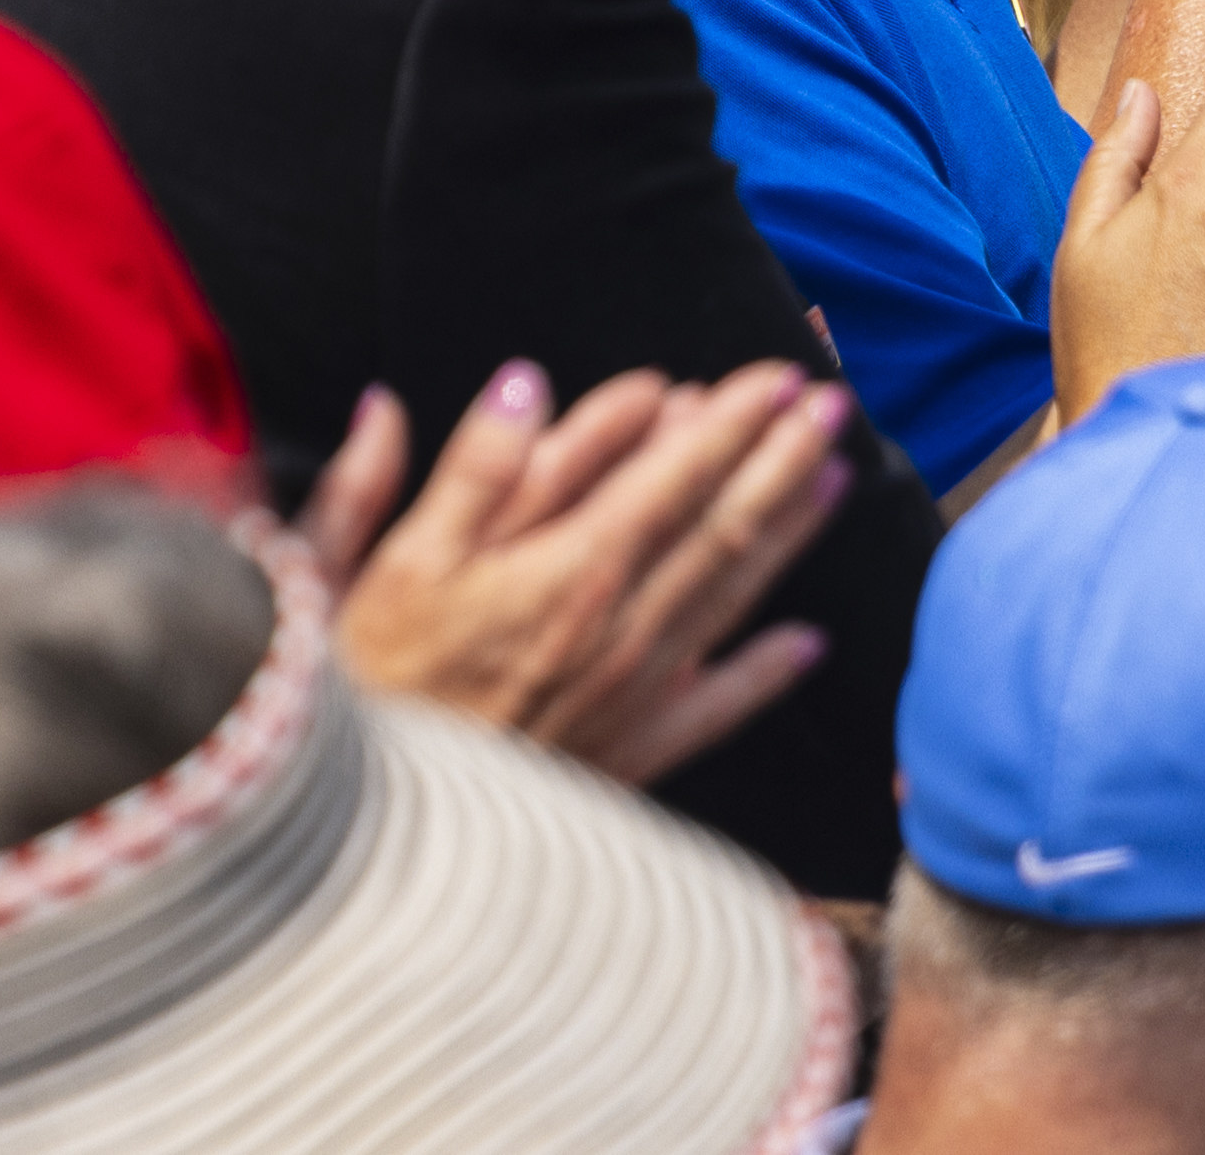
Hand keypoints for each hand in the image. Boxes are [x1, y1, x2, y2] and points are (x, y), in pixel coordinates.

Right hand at [303, 359, 848, 787]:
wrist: (366, 829)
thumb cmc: (366, 683)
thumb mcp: (390, 559)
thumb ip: (472, 470)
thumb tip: (526, 383)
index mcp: (572, 569)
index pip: (675, 474)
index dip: (731, 421)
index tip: (775, 376)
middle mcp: (624, 625)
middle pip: (724, 524)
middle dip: (783, 456)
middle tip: (832, 402)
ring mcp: (636, 690)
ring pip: (735, 593)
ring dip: (792, 530)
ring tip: (838, 475)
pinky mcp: (629, 751)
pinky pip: (718, 706)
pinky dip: (768, 671)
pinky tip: (810, 642)